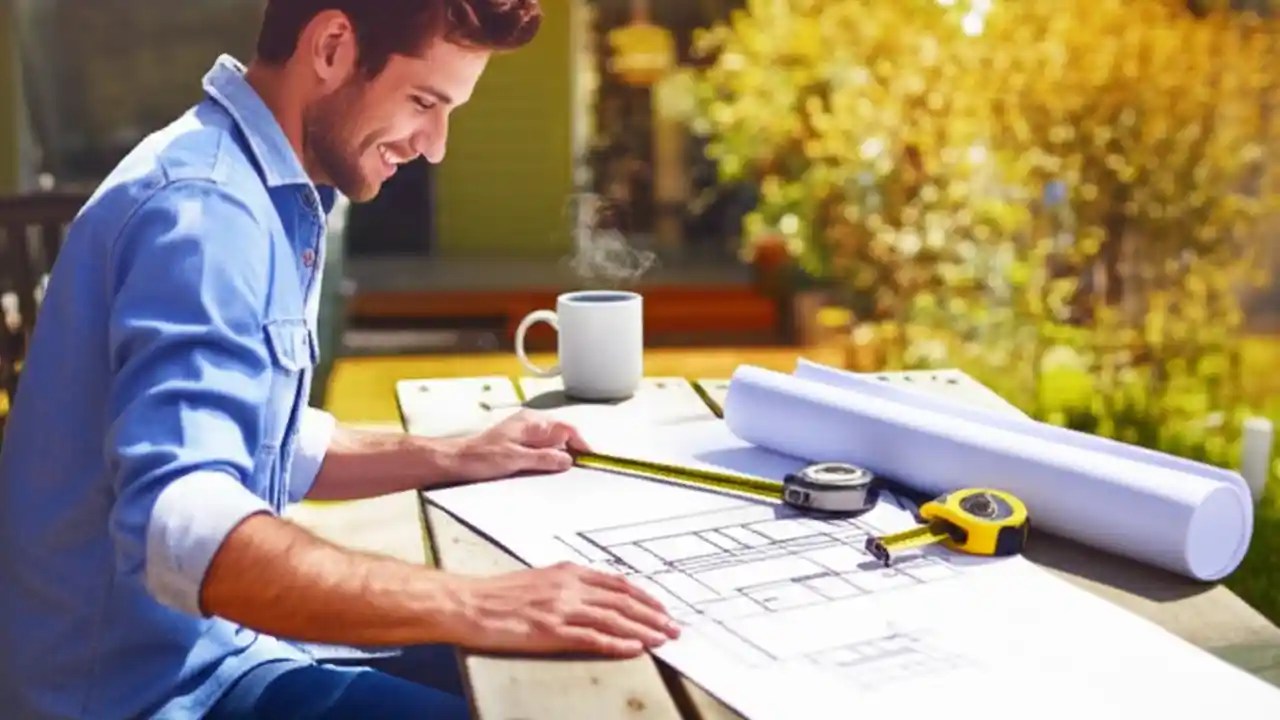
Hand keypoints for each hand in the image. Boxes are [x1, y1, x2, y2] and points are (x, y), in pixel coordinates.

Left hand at [447, 409, 591, 481]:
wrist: (457, 461)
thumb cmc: (481, 457)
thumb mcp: (516, 460)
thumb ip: (544, 458)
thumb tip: (567, 459)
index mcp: (531, 423)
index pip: (566, 429)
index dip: (581, 443)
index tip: (590, 458)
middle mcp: (530, 424)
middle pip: (562, 434)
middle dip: (572, 450)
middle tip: (580, 468)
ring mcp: (525, 433)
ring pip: (553, 442)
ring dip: (560, 455)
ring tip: (563, 471)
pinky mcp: (519, 444)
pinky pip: (542, 449)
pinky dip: (549, 458)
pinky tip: (546, 470)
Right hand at [450, 562, 680, 657]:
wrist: (469, 603)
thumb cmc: (499, 594)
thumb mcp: (540, 579)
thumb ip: (568, 585)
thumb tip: (594, 595)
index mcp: (568, 572)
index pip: (617, 583)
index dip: (645, 597)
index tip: (662, 609)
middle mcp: (569, 586)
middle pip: (623, 600)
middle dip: (653, 614)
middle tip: (674, 628)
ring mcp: (561, 608)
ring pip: (614, 618)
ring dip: (643, 630)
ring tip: (662, 640)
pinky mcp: (551, 631)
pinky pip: (592, 638)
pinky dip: (617, 643)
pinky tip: (633, 649)